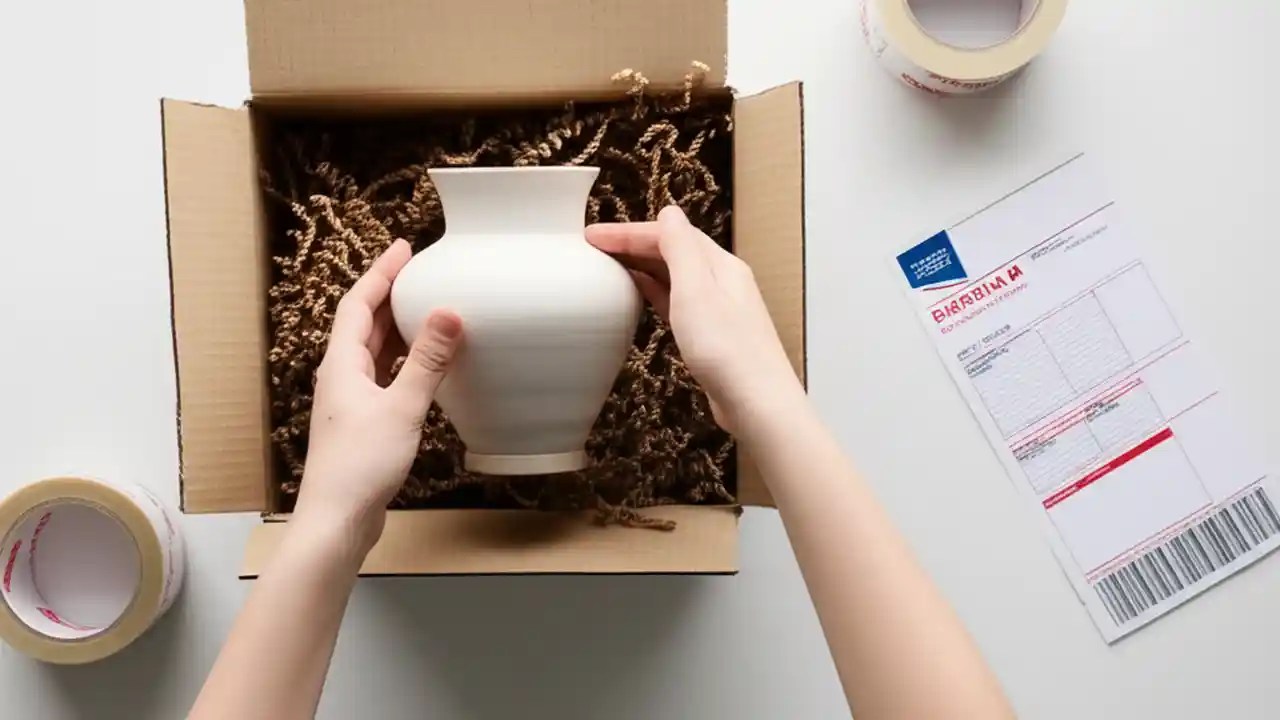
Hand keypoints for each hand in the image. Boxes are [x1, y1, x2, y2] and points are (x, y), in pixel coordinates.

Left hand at [293, 239, 462, 554]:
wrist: (337, 520)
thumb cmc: (361, 465)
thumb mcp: (402, 408)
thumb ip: (427, 361)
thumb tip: (448, 313)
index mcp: (341, 365)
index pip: (358, 304)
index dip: (381, 274)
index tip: (404, 249)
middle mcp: (341, 377)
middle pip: (364, 324)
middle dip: (390, 295)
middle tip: (421, 272)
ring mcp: (350, 402)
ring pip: (375, 352)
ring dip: (398, 328)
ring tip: (427, 309)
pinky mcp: (363, 424)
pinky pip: (384, 377)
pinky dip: (405, 362)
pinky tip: (426, 366)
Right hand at [585, 206, 802, 433]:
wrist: (756, 403)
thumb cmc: (727, 350)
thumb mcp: (696, 291)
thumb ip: (681, 250)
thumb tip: (669, 213)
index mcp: (720, 265)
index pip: (670, 235)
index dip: (628, 233)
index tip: (593, 236)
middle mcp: (722, 281)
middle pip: (673, 251)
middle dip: (633, 245)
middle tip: (594, 247)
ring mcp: (718, 309)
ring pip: (674, 275)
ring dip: (642, 265)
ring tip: (610, 265)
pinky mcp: (711, 335)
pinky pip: (677, 301)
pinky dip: (655, 291)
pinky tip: (640, 293)